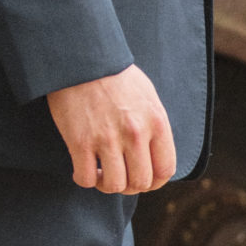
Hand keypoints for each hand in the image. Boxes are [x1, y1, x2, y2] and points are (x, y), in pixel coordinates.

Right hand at [48, 64, 176, 193]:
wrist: (82, 59)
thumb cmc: (116, 76)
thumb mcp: (148, 97)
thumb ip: (154, 127)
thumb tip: (156, 155)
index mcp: (156, 122)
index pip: (166, 170)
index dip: (155, 182)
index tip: (143, 179)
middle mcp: (135, 133)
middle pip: (140, 182)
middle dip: (130, 186)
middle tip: (119, 176)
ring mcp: (107, 139)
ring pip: (114, 186)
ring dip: (107, 185)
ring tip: (101, 174)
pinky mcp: (80, 142)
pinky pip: (86, 179)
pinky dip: (85, 180)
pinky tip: (83, 169)